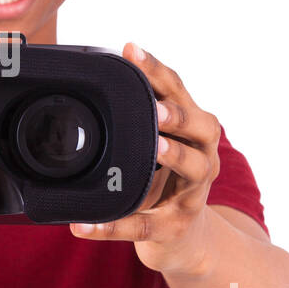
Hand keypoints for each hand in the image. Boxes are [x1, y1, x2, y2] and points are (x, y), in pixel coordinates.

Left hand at [69, 42, 220, 275]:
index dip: (156, 70)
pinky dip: (115, 226)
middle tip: (158, 107)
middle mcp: (202, 154)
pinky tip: (85, 226)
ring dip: (176, 155)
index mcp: (191, 128)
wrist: (187, 238)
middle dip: (181, 114)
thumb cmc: (167, 179)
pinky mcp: (175, 226)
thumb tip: (92, 77)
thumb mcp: (158, 143)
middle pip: (202, 126)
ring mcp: (194, 192)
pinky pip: (146, 226)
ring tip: (157, 146)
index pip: (176, 91)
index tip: (131, 49)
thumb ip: (137, 115)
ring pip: (194, 169)